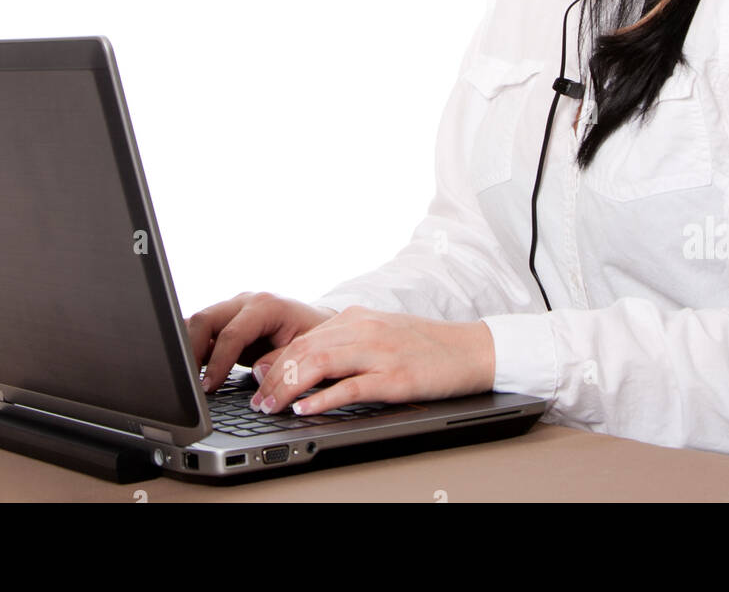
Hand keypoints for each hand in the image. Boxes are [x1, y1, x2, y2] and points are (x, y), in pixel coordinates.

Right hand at [186, 292, 336, 392]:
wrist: (315, 324)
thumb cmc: (315, 336)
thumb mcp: (308, 348)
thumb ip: (283, 358)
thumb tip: (259, 373)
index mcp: (266, 306)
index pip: (232, 333)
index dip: (219, 362)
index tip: (209, 387)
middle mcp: (246, 302)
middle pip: (205, 319)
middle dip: (192, 351)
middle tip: (190, 384)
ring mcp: (233, 308)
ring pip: (197, 322)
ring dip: (187, 348)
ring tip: (186, 379)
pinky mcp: (226, 320)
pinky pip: (201, 329)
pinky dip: (191, 347)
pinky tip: (191, 369)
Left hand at [246, 306, 495, 416]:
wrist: (471, 349)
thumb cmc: (426, 347)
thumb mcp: (380, 335)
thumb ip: (345, 345)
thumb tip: (304, 365)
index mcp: (357, 319)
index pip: (302, 338)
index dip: (274, 362)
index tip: (257, 382)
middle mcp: (364, 330)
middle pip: (304, 350)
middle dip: (274, 378)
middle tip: (258, 401)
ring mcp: (379, 352)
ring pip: (319, 364)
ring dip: (288, 388)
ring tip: (272, 407)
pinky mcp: (395, 377)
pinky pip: (350, 387)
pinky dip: (323, 399)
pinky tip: (305, 409)